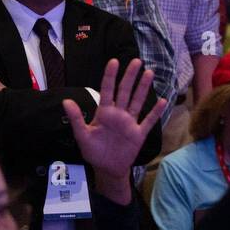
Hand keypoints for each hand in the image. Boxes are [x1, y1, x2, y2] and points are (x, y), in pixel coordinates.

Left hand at [62, 58, 166, 195]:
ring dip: (143, 88)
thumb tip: (66, 101)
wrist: (107, 169)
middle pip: (125, 91)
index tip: (114, 61)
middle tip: (136, 61)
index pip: (108, 90)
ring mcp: (130, 122)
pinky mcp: (139, 133)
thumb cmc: (94, 151)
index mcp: (104, 112)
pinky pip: (148, 120)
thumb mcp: (82, 136)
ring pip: (138, 101)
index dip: (110, 76)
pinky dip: (156, 112)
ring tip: (149, 72)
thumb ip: (76, 119)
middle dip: (130, 76)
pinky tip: (163, 100)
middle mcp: (119, 114)